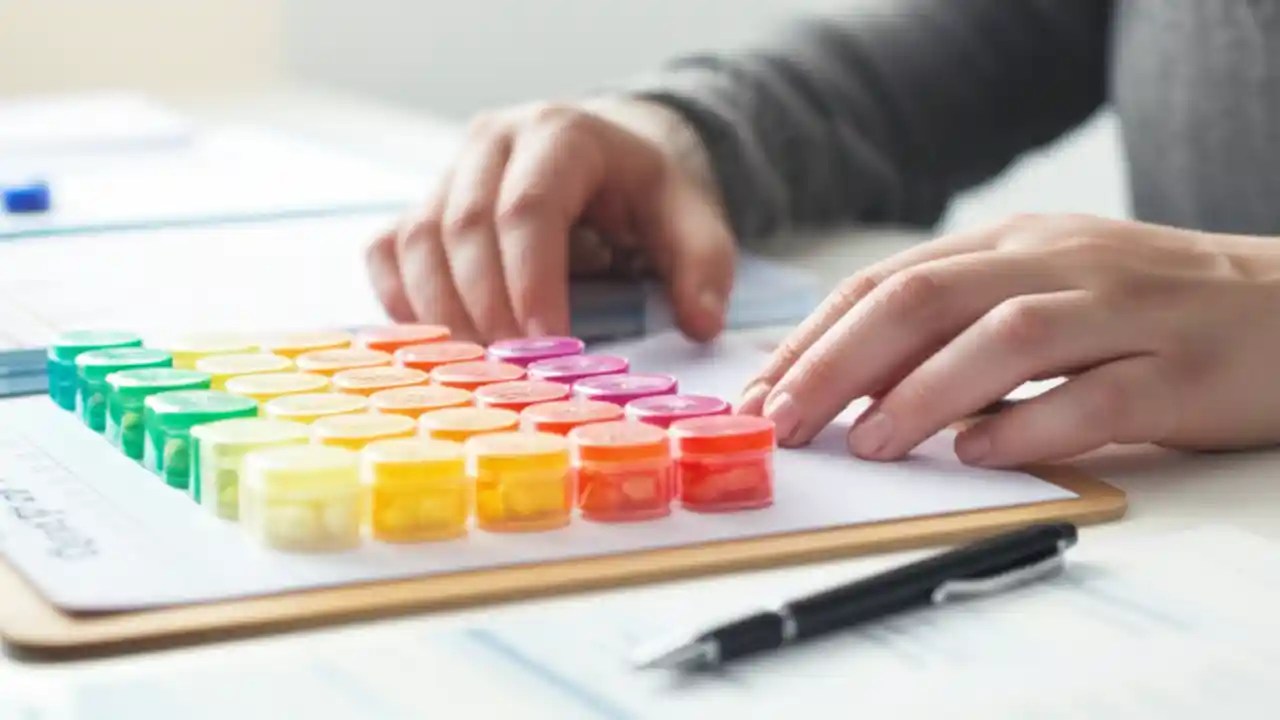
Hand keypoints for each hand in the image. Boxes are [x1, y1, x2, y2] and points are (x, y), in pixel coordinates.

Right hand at [366, 99, 735, 341]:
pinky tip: (438, 349)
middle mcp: (492, 143)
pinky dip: (403, 303)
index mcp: (559, 135)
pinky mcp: (424, 204)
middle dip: (486, 308)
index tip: (546, 345)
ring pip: (417, 240)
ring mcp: (449, 171)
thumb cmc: (645, 189)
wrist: (609, 150)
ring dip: (441, 314)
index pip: (528, 208)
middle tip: (511, 373)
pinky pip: (390, 252)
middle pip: (464, 227)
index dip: (531, 281)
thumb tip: (701, 323)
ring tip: (477, 371)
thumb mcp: (692, 216)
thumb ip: (704, 265)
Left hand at [739, 214, 1279, 465]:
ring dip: (924, 391)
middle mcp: (1062, 262)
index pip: (890, 280)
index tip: (760, 392)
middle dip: (840, 360)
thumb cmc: (1147, 311)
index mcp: (1016, 243)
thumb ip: (958, 328)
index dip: (816, 336)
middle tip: (783, 420)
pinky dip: (1032, 425)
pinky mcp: (1185, 368)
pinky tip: (981, 453)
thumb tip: (851, 387)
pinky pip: (1099, 394)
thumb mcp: (1045, 295)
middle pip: (928, 297)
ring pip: (1008, 337)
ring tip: (867, 442)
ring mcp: (1128, 309)